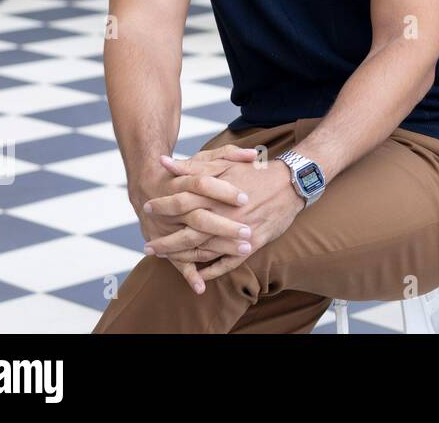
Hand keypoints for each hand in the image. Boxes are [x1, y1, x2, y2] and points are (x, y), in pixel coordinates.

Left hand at [148, 152, 306, 288]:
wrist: (291, 183)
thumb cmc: (256, 172)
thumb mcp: (224, 164)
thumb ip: (193, 167)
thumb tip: (164, 163)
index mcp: (215, 195)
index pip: (180, 204)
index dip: (162, 208)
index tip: (147, 210)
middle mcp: (224, 216)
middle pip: (187, 235)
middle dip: (165, 243)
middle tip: (148, 247)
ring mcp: (237, 234)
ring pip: (204, 252)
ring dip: (182, 258)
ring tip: (167, 259)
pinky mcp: (252, 245)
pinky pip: (227, 263)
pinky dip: (211, 271)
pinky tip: (199, 275)